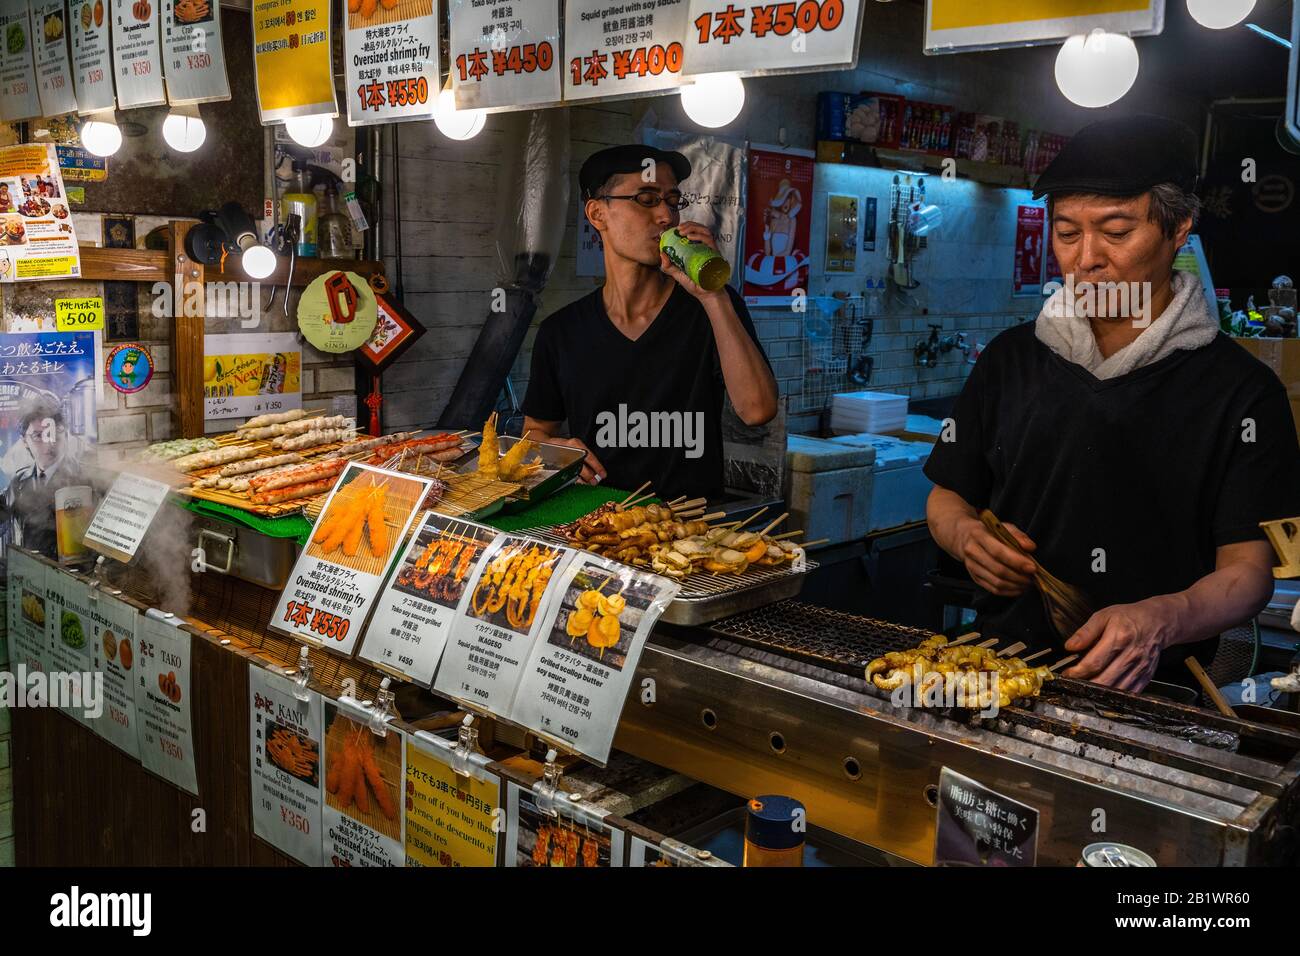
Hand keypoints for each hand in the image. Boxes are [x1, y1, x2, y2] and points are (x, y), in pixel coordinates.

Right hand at [546, 436, 606, 484]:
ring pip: (573, 472)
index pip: (589, 456)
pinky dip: (572, 480)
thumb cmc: (563, 446)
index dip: (597, 467)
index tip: (603, 474)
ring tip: (586, 484)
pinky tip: (576, 482)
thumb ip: (585, 456)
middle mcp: (567, 450)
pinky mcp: (554, 466)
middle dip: (589, 476)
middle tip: (594, 481)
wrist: (544, 443)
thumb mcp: (575, 445)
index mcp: (575, 444)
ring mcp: (560, 459)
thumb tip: (596, 471)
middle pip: (581, 466)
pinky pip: (565, 476)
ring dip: (581, 480)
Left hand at [660, 221, 724, 301]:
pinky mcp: (714, 253)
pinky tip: (690, 237)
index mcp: (696, 249)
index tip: (674, 230)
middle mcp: (704, 247)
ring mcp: (710, 249)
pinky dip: (699, 236)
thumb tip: (661, 253)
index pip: (692, 232)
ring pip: (704, 231)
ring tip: (683, 231)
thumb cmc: (694, 284)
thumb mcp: (677, 274)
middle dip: (688, 225)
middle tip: (678, 229)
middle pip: (698, 228)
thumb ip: (668, 266)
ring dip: (693, 227)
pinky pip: (709, 240)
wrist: (706, 294)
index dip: (684, 227)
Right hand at [953, 516, 1037, 596]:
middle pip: (998, 569)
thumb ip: (1018, 536)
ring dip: (1015, 585)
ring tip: (1027, 583)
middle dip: (1019, 576)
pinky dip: (1009, 591)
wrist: (966, 538)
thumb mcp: (1004, 527)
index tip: (1032, 568)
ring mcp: (971, 566)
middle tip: (1032, 578)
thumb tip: (1030, 548)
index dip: (1017, 562)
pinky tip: (1019, 588)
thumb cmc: (990, 533)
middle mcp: (972, 552)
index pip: (998, 552)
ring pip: (996, 582)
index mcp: (979, 536)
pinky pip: (993, 589)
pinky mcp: (974, 577)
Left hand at [1063, 597, 1179, 691]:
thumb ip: (1085, 632)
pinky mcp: (1146, 676)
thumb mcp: (1104, 616)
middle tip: (1073, 682)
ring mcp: (1140, 668)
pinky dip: (1115, 696)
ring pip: (1116, 690)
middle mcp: (1131, 655)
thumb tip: (1070, 646)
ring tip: (1085, 687)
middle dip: (1085, 684)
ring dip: (1098, 693)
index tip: (1067, 673)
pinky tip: (1103, 691)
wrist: (1157, 623)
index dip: (1078, 672)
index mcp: (1119, 638)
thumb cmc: (1129, 618)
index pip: (1094, 662)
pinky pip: (1129, 693)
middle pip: (1105, 680)